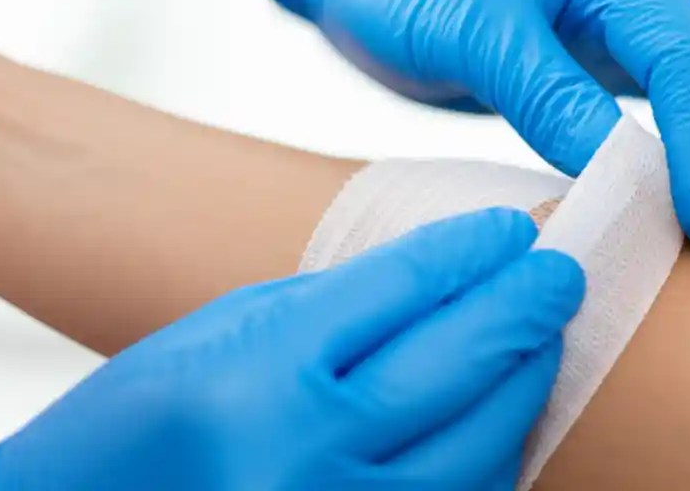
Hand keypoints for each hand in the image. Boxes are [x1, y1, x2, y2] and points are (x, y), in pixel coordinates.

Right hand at [0, 208, 584, 490]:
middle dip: (525, 307)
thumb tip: (446, 282)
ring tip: (542, 340)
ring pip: (478, 447)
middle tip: (561, 273)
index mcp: (258, 373)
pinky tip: (501, 417)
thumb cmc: (128, 423)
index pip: (401, 288)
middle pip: (459, 364)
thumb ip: (332, 311)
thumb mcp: (217, 334)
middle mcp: (304, 454)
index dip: (467, 251)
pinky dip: (491, 459)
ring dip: (523, 385)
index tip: (507, 230)